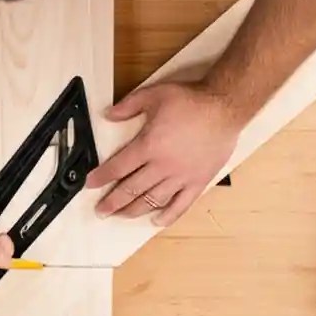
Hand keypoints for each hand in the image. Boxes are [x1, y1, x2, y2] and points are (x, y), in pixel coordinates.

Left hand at [87, 81, 242, 226]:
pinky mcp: (198, 182)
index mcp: (149, 146)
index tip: (90, 185)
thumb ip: (128, 106)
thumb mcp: (154, 95)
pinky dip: (167, 216)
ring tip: (121, 215)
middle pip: (131, 189)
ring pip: (152, 200)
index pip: (118, 167)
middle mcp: (162, 166)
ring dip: (134, 210)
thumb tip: (108, 115)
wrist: (225, 108)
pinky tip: (156, 221)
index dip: (101, 178)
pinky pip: (180, 205)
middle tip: (101, 210)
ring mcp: (181, 177)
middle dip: (112, 202)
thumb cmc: (192, 101)